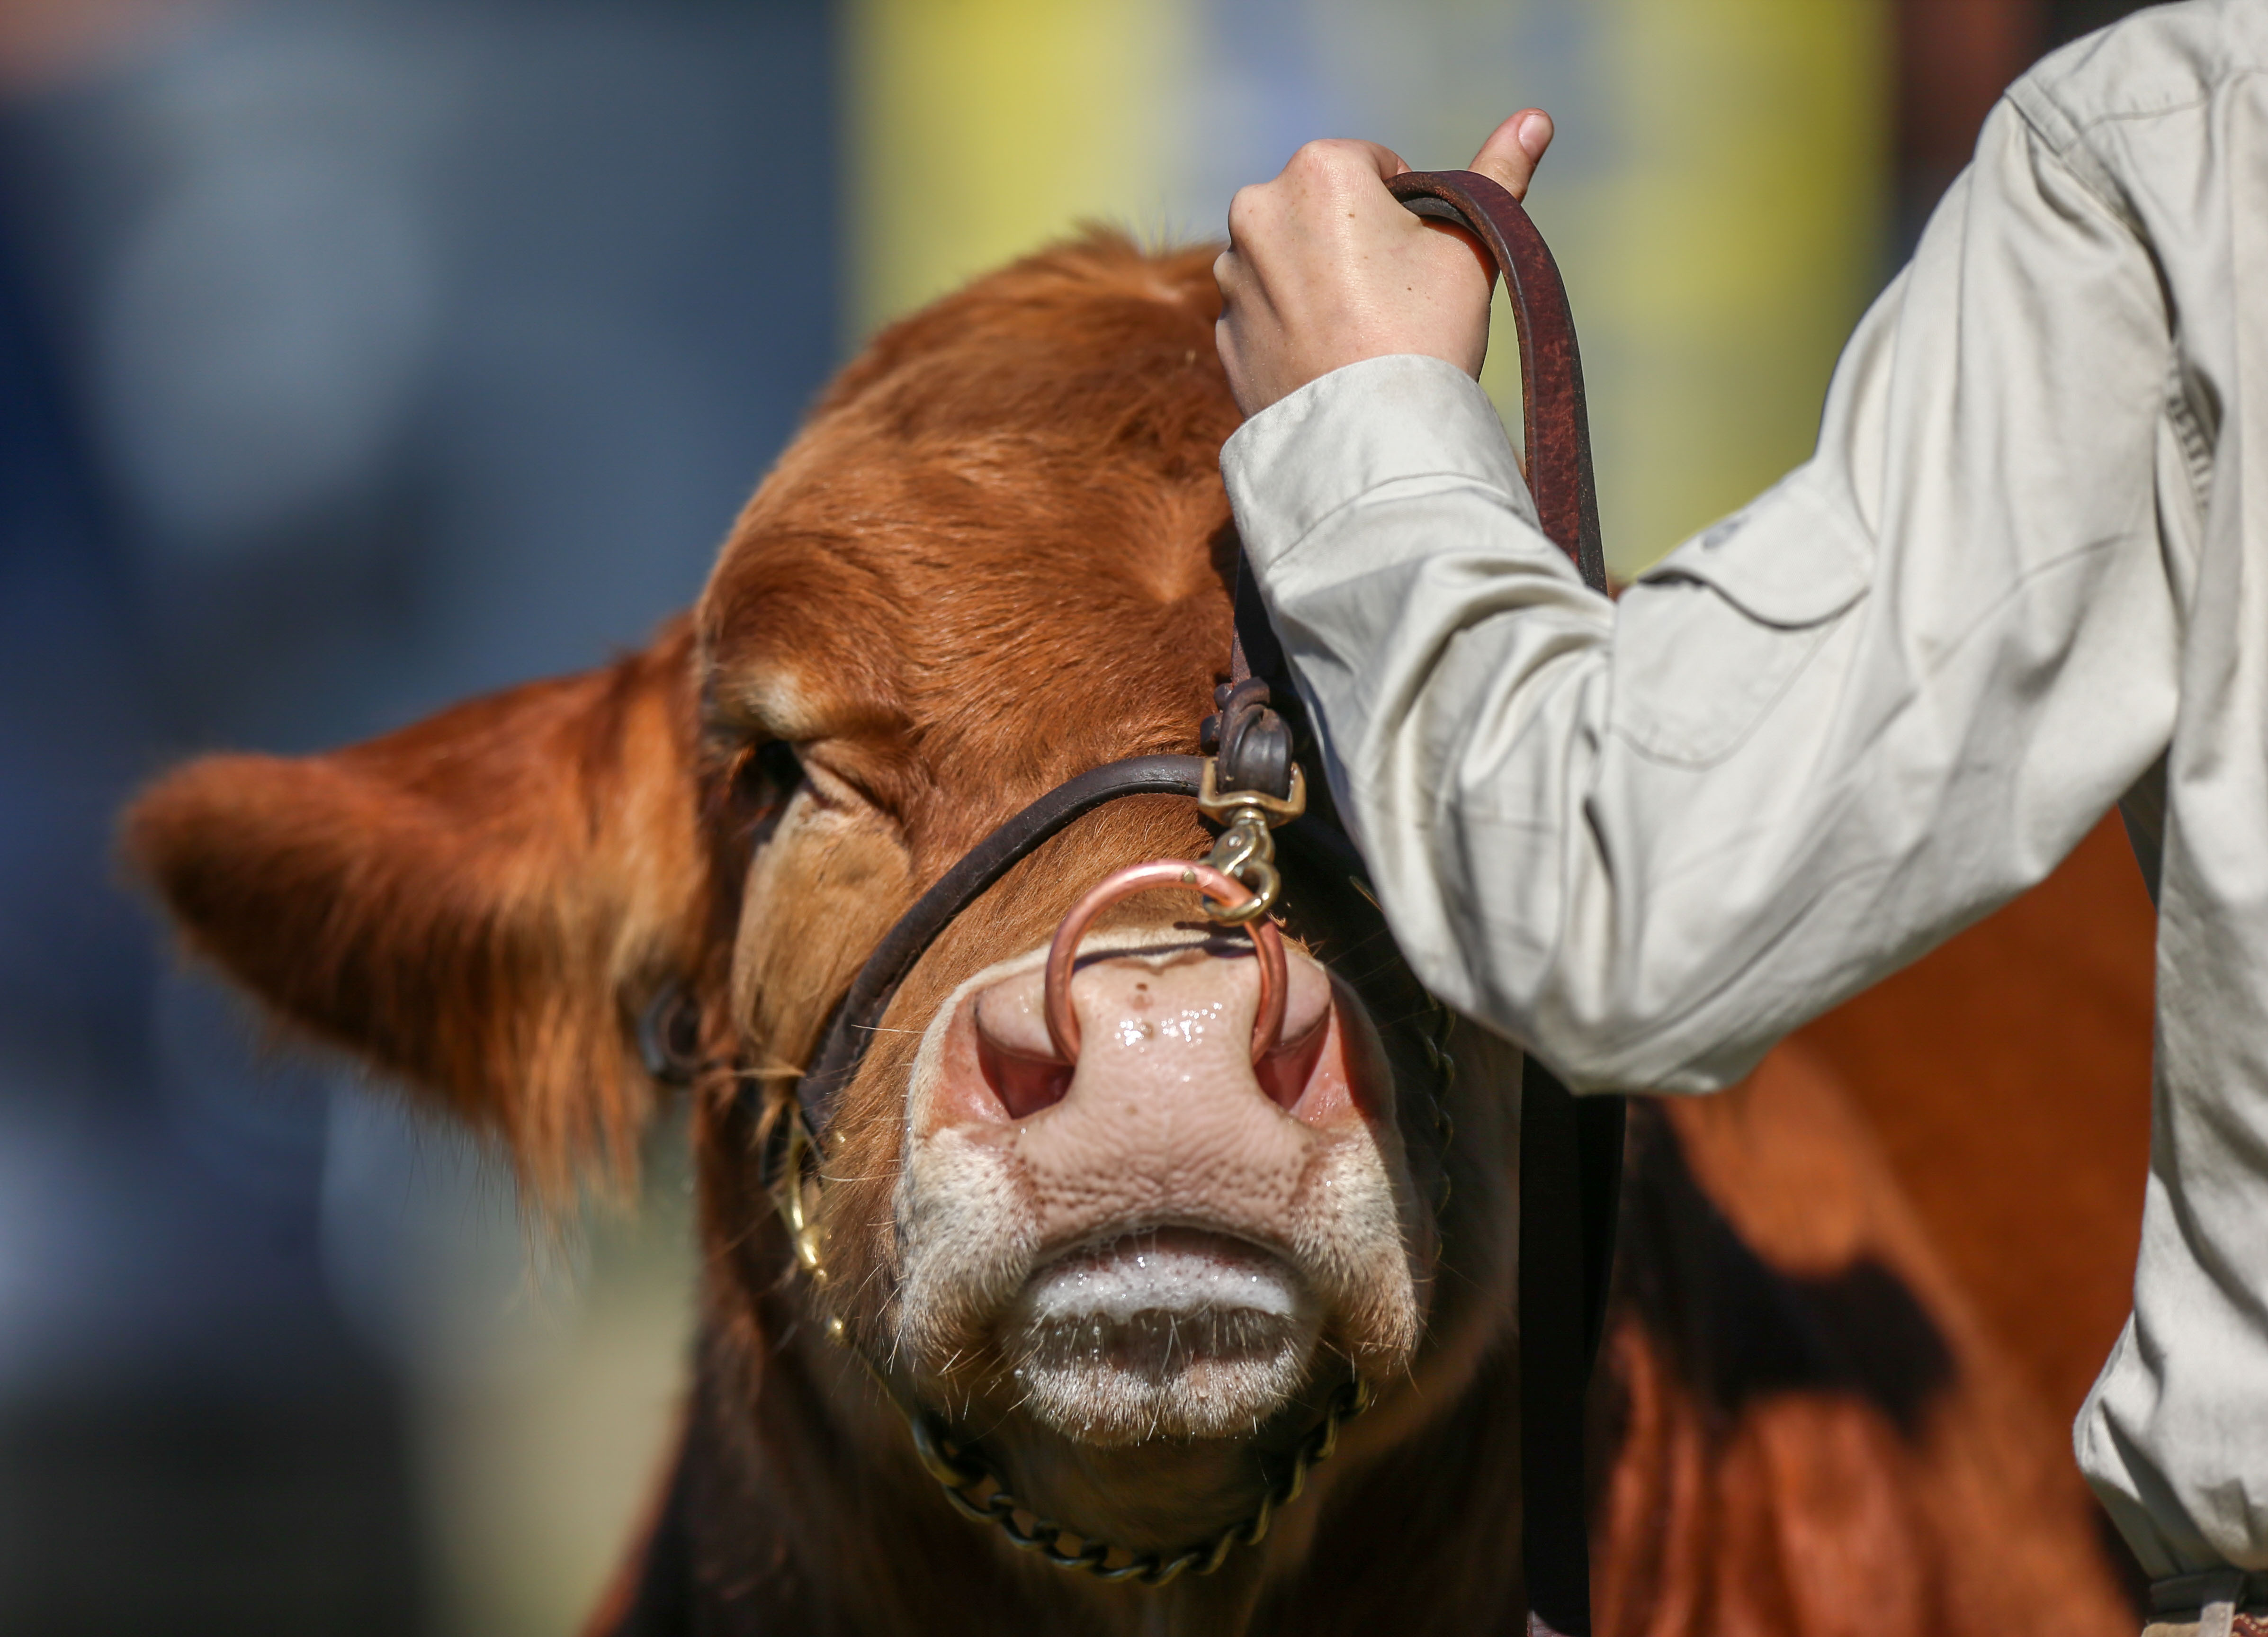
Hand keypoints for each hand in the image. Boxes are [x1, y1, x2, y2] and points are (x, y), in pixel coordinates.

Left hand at [1213, 110, 1553, 417]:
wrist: (1371, 438)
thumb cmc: (1425, 332)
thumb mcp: (1472, 244)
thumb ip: (1498, 174)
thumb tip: (1535, 121)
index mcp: (1317, 169)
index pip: (1374, 165)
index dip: (1406, 208)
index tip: (1419, 256)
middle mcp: (1256, 210)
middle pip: (1324, 210)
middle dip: (1354, 238)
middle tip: (1393, 297)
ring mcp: (1231, 275)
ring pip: (1291, 260)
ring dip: (1320, 280)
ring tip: (1361, 332)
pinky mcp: (1223, 331)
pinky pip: (1268, 314)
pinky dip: (1295, 327)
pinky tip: (1331, 359)